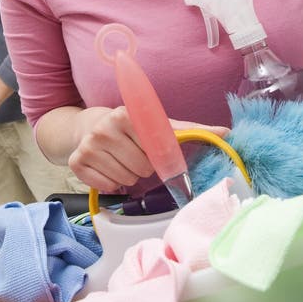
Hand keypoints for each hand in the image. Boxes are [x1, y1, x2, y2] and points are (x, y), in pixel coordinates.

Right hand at [68, 107, 228, 191]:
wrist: (89, 126)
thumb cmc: (130, 128)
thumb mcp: (157, 124)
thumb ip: (190, 130)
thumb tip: (226, 132)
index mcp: (124, 114)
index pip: (153, 150)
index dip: (158, 157)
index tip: (156, 154)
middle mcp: (103, 127)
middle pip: (140, 168)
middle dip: (143, 168)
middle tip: (136, 156)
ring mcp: (88, 145)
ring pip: (125, 179)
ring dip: (129, 177)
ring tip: (123, 161)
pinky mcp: (77, 162)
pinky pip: (105, 187)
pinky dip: (112, 185)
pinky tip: (110, 170)